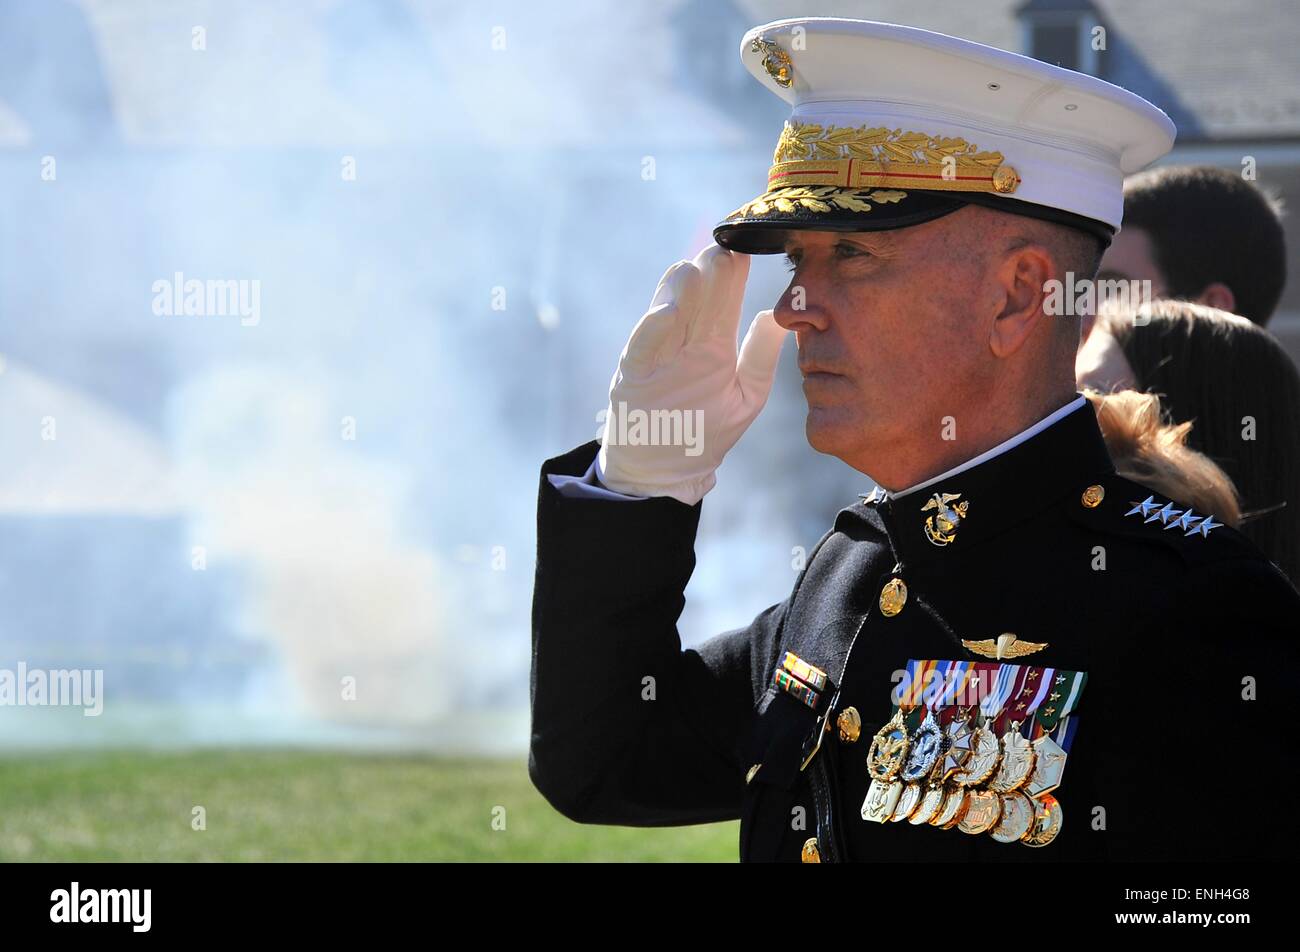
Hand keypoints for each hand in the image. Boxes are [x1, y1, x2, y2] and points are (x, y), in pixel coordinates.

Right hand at [596, 243, 788, 503]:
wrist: (665, 470)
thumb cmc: (707, 432)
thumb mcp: (745, 396)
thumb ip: (760, 357)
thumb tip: (774, 316)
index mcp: (713, 341)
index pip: (724, 296)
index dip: (733, 272)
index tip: (747, 248)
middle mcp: (685, 341)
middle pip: (697, 295)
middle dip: (709, 272)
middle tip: (724, 249)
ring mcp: (658, 354)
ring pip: (669, 309)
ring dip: (682, 289)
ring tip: (698, 268)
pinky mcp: (634, 373)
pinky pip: (643, 345)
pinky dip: (655, 327)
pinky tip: (670, 310)